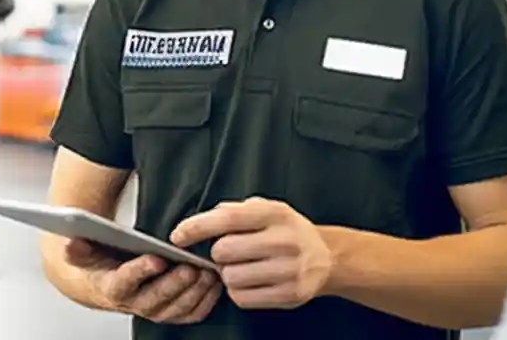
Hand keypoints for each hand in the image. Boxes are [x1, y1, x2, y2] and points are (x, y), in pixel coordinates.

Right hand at [63, 237, 222, 323]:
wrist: (105, 284)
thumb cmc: (99, 263)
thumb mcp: (83, 251)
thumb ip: (78, 247)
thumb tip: (72, 241)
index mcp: (112, 287)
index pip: (125, 281)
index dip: (140, 271)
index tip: (157, 258)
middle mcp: (134, 304)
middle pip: (156, 299)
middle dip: (175, 284)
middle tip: (191, 267)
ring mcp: (153, 311)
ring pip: (175, 308)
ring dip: (194, 293)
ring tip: (207, 273)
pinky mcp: (170, 313)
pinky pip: (189, 314)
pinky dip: (204, 302)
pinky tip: (214, 284)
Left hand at [170, 197, 332, 309]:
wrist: (327, 257)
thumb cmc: (288, 231)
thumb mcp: (268, 208)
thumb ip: (235, 211)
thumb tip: (201, 222)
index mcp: (276, 214)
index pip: (227, 219)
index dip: (197, 227)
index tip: (179, 235)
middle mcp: (284, 241)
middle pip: (224, 251)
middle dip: (217, 253)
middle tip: (228, 251)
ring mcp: (289, 270)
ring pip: (231, 277)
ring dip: (227, 274)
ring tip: (241, 266)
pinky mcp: (289, 295)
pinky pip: (242, 298)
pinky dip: (237, 291)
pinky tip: (249, 281)